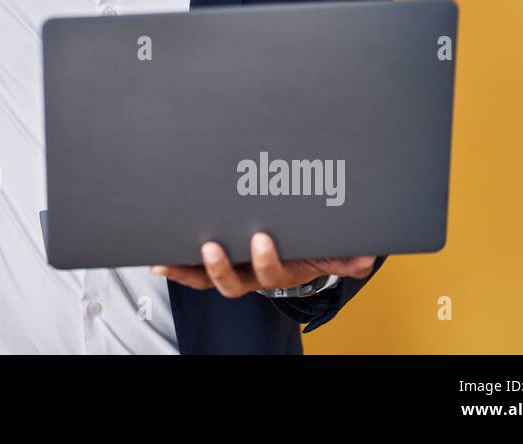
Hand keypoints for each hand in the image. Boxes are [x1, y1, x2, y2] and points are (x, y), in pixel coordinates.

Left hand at [150, 232, 375, 296]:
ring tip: (168, 259)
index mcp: (280, 270)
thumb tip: (365, 259)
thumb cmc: (306, 244)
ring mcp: (230, 269)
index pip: (272, 272)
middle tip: (211, 247)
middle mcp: (250, 275)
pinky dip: (174, 267)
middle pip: (233, 282)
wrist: (293, 246)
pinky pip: (190, 271)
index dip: (265, 260)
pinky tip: (156, 259)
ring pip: (207, 279)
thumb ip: (343, 255)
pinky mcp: (211, 261)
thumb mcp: (325, 248)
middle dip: (221, 267)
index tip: (261, 239)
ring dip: (188, 270)